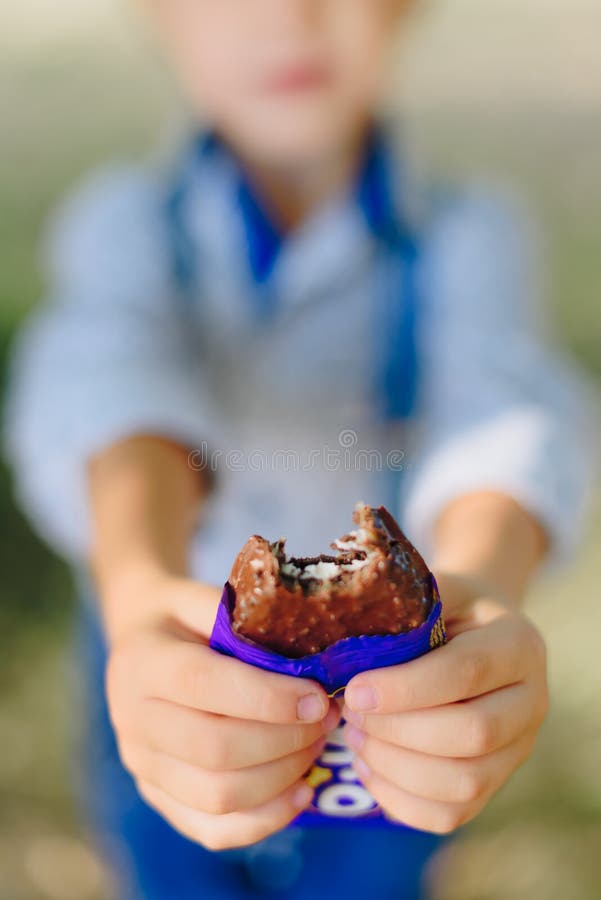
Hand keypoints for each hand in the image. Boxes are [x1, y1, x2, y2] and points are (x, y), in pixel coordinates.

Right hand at [104, 572, 339, 849]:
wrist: (140, 641)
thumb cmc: (186, 617)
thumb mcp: (206, 599)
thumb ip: (246, 620)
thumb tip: (315, 647)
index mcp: (143, 662)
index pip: (203, 685)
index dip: (267, 697)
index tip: (318, 696)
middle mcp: (132, 719)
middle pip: (215, 749)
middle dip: (286, 739)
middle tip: (328, 719)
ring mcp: (141, 765)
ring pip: (218, 795)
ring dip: (283, 776)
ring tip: (318, 746)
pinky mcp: (157, 797)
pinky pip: (213, 830)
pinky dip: (264, 819)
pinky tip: (301, 792)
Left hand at [341, 572, 548, 833]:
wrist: (479, 631)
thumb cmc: (445, 608)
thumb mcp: (432, 591)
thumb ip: (403, 608)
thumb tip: (340, 641)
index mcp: (517, 644)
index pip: (467, 672)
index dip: (406, 687)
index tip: (354, 690)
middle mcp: (530, 701)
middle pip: (472, 734)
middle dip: (398, 730)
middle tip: (350, 714)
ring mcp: (518, 748)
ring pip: (465, 782)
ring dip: (396, 767)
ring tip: (355, 739)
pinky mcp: (495, 782)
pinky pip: (453, 813)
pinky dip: (402, 800)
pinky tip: (368, 769)